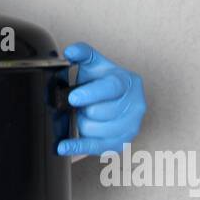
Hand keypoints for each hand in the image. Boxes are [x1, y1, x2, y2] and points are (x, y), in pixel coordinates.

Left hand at [56, 43, 144, 157]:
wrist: (115, 100)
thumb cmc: (102, 81)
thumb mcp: (94, 64)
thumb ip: (83, 53)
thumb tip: (70, 51)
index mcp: (128, 82)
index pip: (112, 88)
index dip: (91, 93)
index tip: (73, 97)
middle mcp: (136, 105)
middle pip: (101, 112)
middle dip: (84, 108)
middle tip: (80, 104)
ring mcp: (131, 126)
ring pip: (96, 131)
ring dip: (83, 123)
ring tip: (84, 114)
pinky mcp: (122, 143)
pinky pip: (96, 148)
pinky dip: (77, 146)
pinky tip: (63, 146)